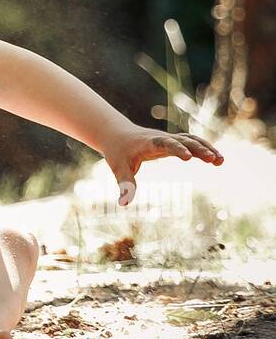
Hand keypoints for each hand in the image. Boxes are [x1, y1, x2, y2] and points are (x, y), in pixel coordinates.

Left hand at [103, 126, 223, 206]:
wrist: (118, 134)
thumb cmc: (118, 152)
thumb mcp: (118, 168)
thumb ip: (124, 184)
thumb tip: (124, 204)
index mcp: (148, 143)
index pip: (164, 144)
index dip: (176, 149)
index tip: (188, 158)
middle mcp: (162, 138)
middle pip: (183, 140)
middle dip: (198, 149)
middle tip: (213, 159)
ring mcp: (169, 139)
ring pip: (191, 139)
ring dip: (206, 147)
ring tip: (221, 161)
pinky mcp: (173, 142)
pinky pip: (192, 142)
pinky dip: (204, 148)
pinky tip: (216, 159)